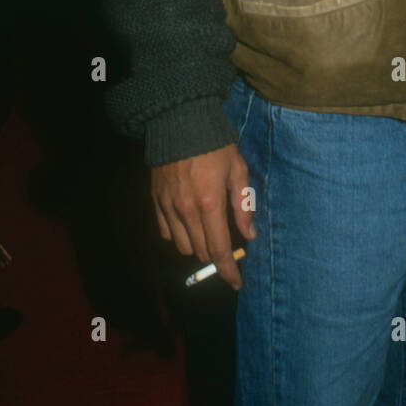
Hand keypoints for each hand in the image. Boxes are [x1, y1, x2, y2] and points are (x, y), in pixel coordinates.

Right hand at [151, 145, 255, 291]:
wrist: (179, 122)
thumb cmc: (215, 144)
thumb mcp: (237, 170)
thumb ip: (243, 205)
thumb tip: (250, 234)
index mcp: (210, 203)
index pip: (219, 249)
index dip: (228, 271)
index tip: (236, 283)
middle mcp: (186, 210)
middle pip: (201, 251)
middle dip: (216, 255)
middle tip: (227, 245)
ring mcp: (168, 207)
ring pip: (183, 247)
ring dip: (198, 246)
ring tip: (208, 231)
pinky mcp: (155, 202)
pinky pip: (166, 233)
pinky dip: (179, 235)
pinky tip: (189, 223)